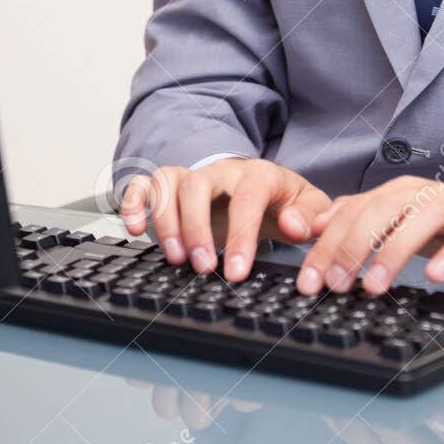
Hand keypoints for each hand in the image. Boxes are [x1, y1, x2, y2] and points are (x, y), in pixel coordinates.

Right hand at [119, 158, 331, 281]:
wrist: (267, 189)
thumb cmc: (286, 202)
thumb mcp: (310, 208)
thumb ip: (310, 217)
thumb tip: (295, 226)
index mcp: (259, 174)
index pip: (247, 197)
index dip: (241, 234)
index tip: (236, 272)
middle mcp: (221, 171)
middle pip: (198, 185)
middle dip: (196, 229)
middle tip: (202, 268)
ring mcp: (193, 176)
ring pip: (167, 182)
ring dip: (165, 221)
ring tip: (175, 259)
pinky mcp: (171, 186)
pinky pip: (143, 183)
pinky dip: (133, 203)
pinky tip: (134, 230)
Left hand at [296, 177, 443, 294]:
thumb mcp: (402, 222)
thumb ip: (362, 220)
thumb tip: (316, 226)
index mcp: (399, 194)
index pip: (353, 212)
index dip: (326, 245)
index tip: (308, 280)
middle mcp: (424, 195)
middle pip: (380, 211)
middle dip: (351, 247)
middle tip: (334, 284)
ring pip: (421, 219)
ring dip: (393, 252)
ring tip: (375, 287)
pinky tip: (434, 276)